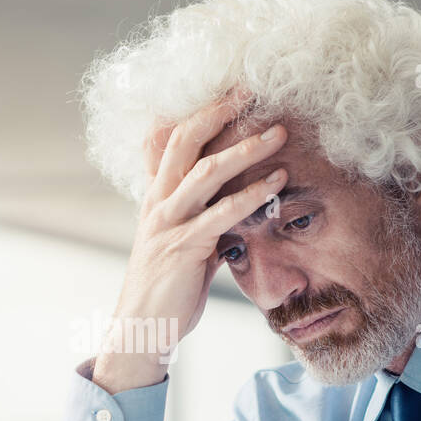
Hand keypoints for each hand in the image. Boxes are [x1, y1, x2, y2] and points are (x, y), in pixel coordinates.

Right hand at [91, 87, 288, 392]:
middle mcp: (158, 203)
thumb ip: (204, 221)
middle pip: (184, 141)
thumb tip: (233, 208)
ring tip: (278, 133)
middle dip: (218, 112)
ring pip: (205, 172)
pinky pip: (220, 213)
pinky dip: (251, 194)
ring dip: (245, 148)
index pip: (173, 142)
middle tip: (251, 90)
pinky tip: (276, 181)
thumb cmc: (167, 291)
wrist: (142, 330)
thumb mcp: (184, 246)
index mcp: (157, 198)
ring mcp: (168, 223)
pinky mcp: (183, 247)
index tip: (232, 92)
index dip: (201, 113)